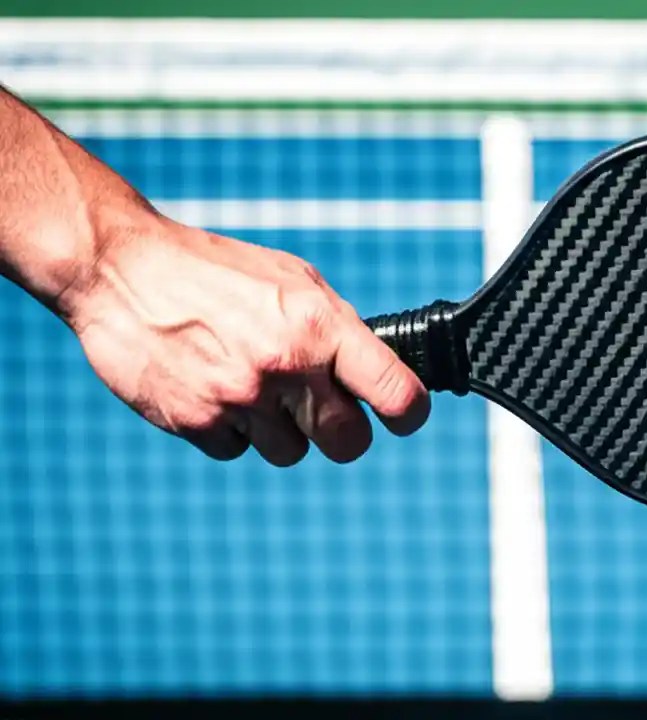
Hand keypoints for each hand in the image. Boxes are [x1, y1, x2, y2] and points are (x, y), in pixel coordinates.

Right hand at [62, 213, 429, 464]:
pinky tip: (212, 387)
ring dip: (279, 430)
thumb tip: (378, 374)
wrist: (122, 270)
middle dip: (343, 432)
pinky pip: (237, 451)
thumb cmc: (219, 273)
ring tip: (251, 383)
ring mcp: (240, 398)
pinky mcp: (195, 422)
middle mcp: (286, 366)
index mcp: (321, 325)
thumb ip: (338, 328)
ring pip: (291, 452)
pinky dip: (230, 430)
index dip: (408, 413)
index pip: (396, 393)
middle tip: (325, 411)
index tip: (403, 416)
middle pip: (349, 443)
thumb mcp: (294, 281)